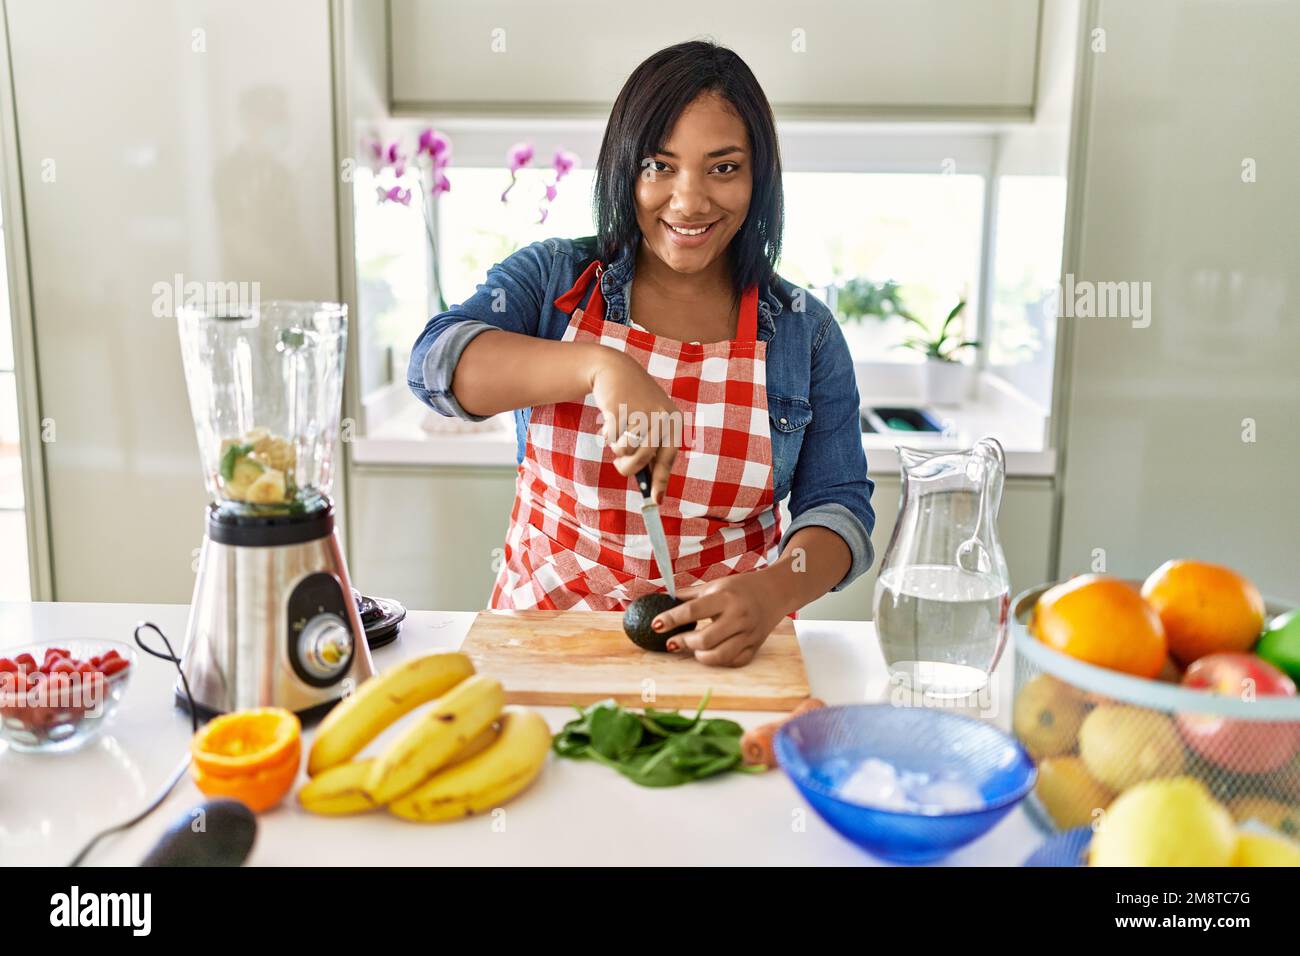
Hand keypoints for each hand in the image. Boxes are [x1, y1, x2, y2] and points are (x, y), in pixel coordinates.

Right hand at [586, 341, 680, 501]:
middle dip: (627, 468)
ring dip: (616, 447)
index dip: (661, 481)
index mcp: (673, 421)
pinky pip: (610, 438)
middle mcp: (660, 417)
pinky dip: (607, 434)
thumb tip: (651, 488)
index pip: (668, 457)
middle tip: (619, 466)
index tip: (655, 501)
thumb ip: (651, 449)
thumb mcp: (650, 422)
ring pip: (624, 451)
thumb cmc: (634, 403)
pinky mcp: (620, 409)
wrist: (616, 370)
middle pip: (642, 459)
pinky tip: (609, 419)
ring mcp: (640, 412)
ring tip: (617, 432)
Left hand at [650, 571, 787, 667]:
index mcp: (726, 597)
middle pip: (706, 639)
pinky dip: (718, 661)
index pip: (693, 610)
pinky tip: (711, 653)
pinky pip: (734, 662)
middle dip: (684, 642)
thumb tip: (661, 600)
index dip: (671, 619)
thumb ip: (689, 595)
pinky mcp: (755, 646)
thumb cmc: (741, 587)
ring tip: (693, 648)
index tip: (655, 625)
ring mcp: (749, 634)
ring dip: (700, 656)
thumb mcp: (715, 584)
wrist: (775, 592)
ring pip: (720, 655)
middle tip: (673, 641)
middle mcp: (739, 616)